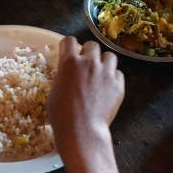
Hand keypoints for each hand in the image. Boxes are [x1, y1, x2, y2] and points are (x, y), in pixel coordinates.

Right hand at [48, 38, 124, 156]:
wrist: (82, 131)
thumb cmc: (62, 115)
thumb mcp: (54, 90)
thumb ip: (63, 75)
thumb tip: (67, 71)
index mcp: (70, 62)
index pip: (69, 40)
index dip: (68, 46)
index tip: (69, 51)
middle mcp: (89, 62)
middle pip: (91, 45)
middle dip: (88, 53)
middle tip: (85, 64)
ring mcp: (106, 73)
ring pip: (109, 56)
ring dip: (103, 62)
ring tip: (100, 73)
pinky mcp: (118, 84)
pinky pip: (118, 73)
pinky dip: (113, 78)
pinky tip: (108, 87)